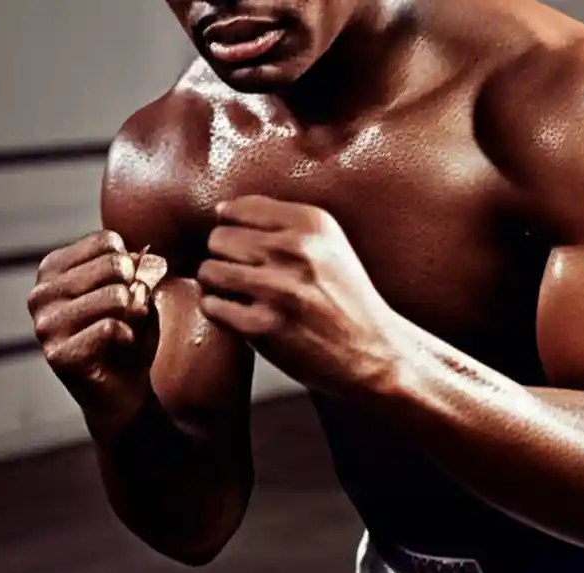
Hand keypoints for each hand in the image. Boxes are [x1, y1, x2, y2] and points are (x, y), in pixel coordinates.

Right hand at [28, 231, 154, 432]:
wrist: (124, 392)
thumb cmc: (129, 335)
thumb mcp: (138, 294)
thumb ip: (140, 270)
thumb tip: (146, 257)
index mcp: (53, 270)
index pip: (108, 242)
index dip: (134, 267)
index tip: (128, 292)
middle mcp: (40, 294)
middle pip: (114, 265)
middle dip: (136, 291)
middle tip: (131, 316)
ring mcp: (45, 325)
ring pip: (116, 296)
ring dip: (135, 316)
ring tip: (126, 332)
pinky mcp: (58, 354)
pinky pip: (114, 327)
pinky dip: (130, 338)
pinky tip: (119, 348)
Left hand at [196, 196, 407, 398]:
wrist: (374, 352)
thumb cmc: (346, 300)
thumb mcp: (329, 244)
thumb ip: (282, 222)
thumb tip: (221, 210)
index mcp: (312, 224)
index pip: (240, 209)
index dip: (237, 231)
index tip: (251, 251)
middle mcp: (296, 250)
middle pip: (220, 238)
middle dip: (226, 258)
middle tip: (247, 278)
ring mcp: (278, 289)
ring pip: (210, 270)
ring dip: (219, 285)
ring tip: (240, 296)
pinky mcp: (263, 326)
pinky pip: (212, 305)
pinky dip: (219, 311)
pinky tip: (239, 316)